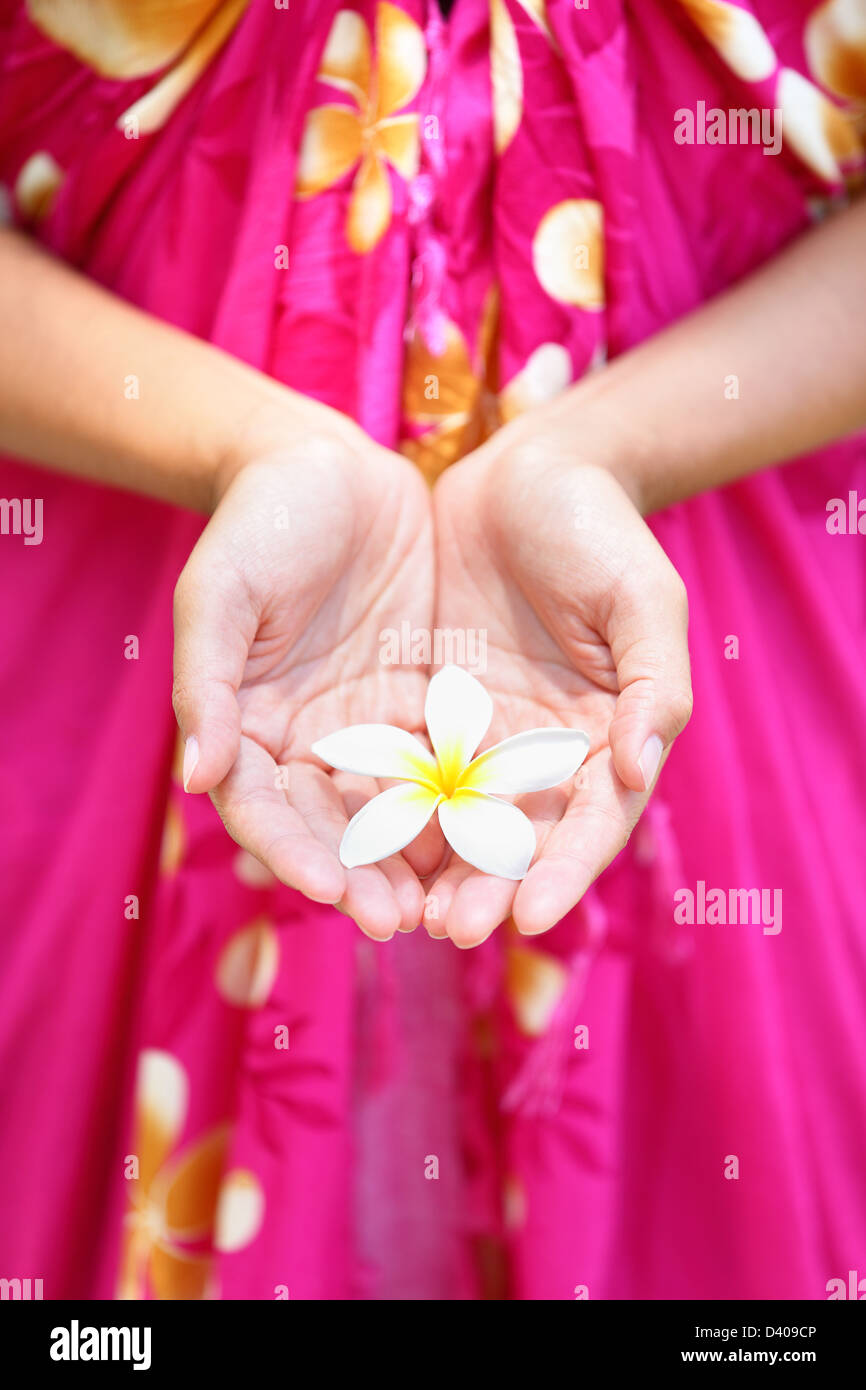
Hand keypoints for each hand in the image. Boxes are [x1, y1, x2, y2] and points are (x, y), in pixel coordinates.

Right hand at [171, 407, 434, 939]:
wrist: (329, 464)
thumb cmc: (259, 521)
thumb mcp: (220, 592)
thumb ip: (206, 683)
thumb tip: (196, 778)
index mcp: (245, 727)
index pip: (262, 809)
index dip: (290, 853)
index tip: (330, 891)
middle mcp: (305, 742)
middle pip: (330, 828)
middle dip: (363, 878)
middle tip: (402, 923)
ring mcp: (366, 729)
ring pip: (393, 811)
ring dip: (419, 861)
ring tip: (455, 905)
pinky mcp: (420, 707)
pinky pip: (445, 765)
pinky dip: (465, 804)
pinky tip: (499, 835)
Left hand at [427, 419, 692, 946]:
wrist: (525, 472)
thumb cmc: (599, 530)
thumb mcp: (643, 600)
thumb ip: (654, 686)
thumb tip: (642, 770)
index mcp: (607, 736)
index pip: (591, 822)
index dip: (564, 872)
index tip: (530, 915)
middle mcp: (545, 751)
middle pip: (519, 840)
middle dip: (488, 888)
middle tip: (449, 929)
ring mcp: (485, 735)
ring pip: (457, 821)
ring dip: (431, 870)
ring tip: (398, 914)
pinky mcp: (431, 711)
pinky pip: (405, 771)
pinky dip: (386, 812)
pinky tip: (356, 845)